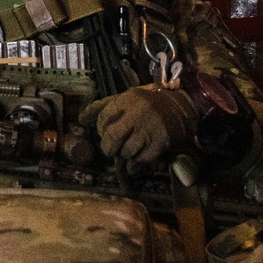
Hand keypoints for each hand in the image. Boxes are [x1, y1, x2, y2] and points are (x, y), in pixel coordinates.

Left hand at [80, 86, 195, 169]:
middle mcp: (137, 114)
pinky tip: (138, 157)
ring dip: (124, 154)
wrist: (180, 107)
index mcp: (127, 100)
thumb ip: (102, 107)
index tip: (105, 132)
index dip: (101, 128)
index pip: (103, 118)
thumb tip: (81, 119)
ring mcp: (149, 130)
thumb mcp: (125, 98)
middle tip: (111, 149)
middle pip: (112, 137)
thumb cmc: (146, 104)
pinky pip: (141, 160)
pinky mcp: (160, 143)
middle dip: (108, 147)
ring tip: (129, 149)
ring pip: (126, 151)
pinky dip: (136, 163)